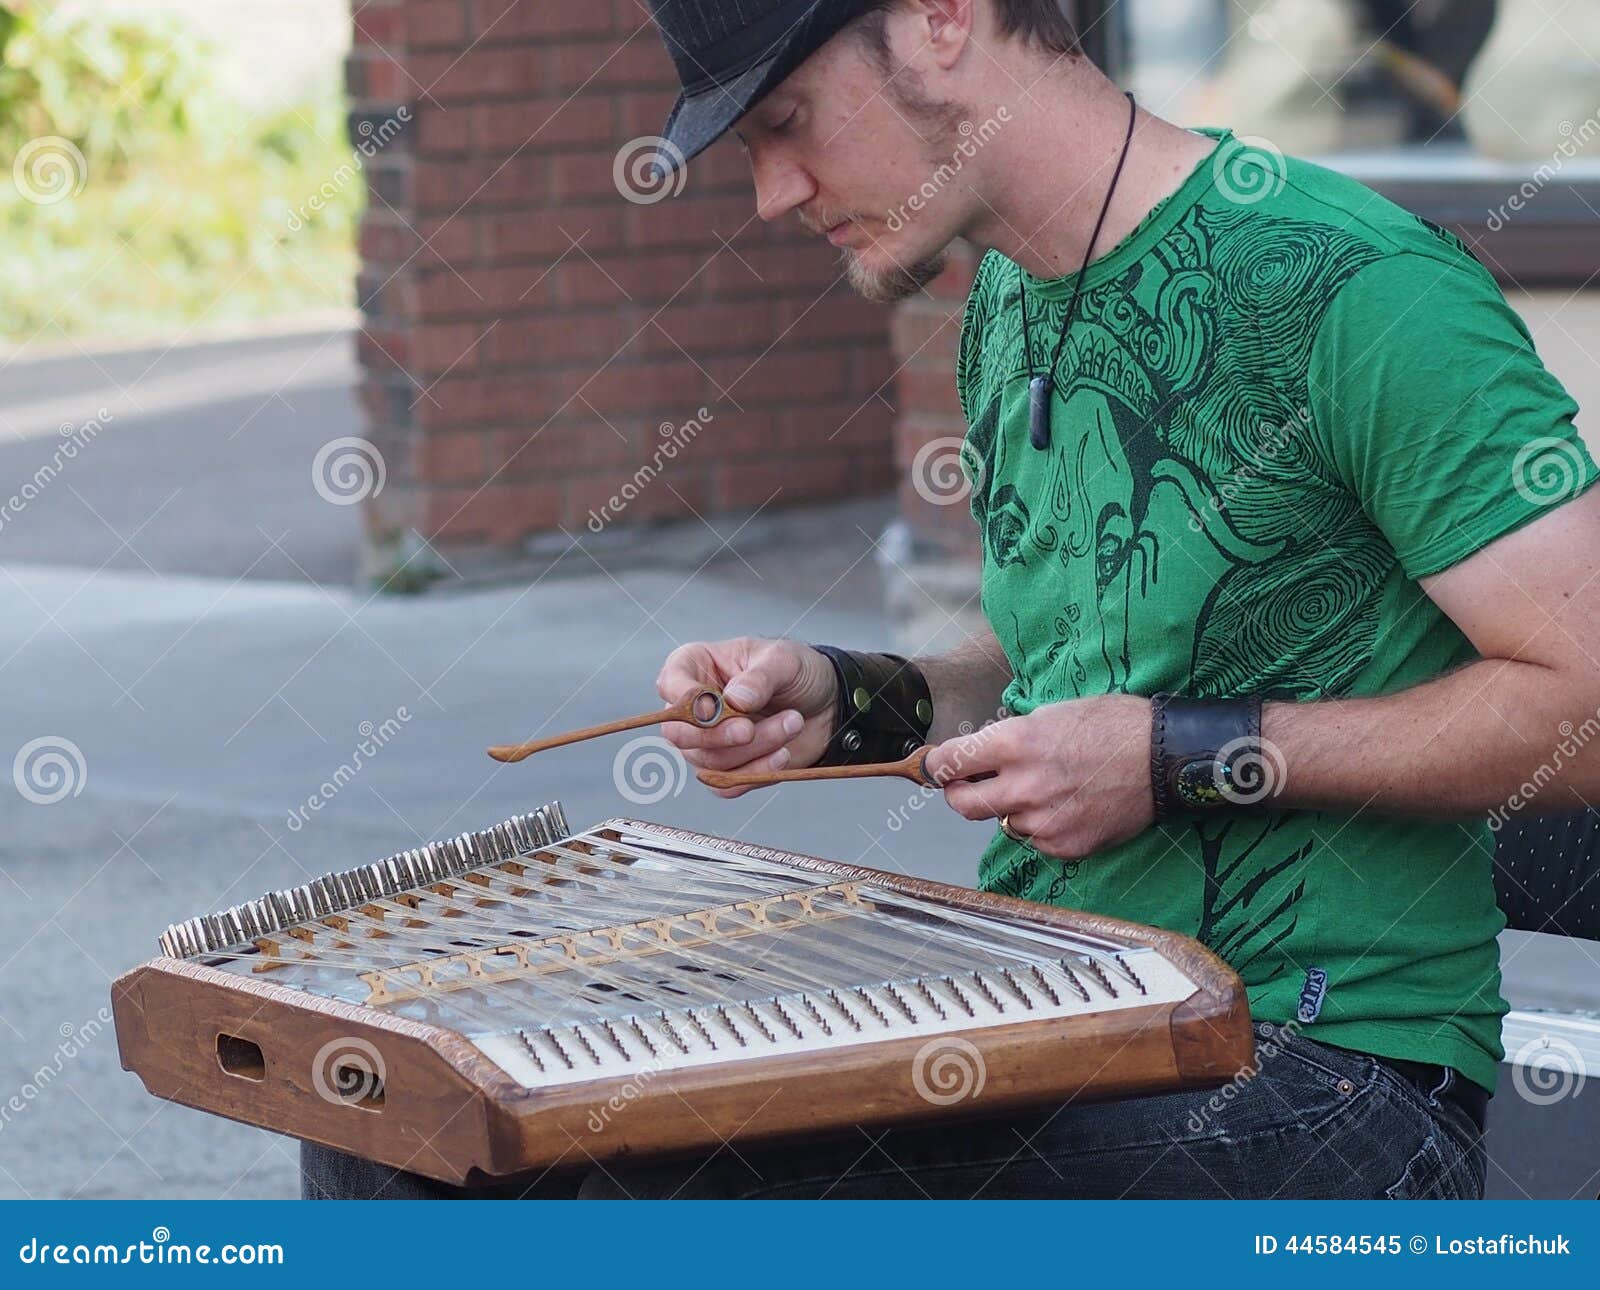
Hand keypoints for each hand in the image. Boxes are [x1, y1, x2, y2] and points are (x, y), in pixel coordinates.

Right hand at [656, 637, 837, 797]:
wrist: (826, 704)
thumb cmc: (796, 672)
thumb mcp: (784, 661)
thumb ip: (759, 679)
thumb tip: (735, 701)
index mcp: (695, 666)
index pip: (670, 684)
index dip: (686, 700)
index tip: (717, 706)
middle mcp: (693, 708)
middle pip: (679, 734)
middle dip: (716, 736)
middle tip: (749, 730)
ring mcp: (707, 741)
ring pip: (710, 761)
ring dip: (754, 749)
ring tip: (793, 723)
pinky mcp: (727, 768)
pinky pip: (726, 784)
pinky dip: (756, 774)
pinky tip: (782, 755)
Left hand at [923, 695, 1154, 860]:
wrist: (1163, 758)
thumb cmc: (1111, 725)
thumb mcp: (1050, 713)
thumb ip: (1010, 738)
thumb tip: (980, 756)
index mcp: (1015, 744)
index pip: (950, 762)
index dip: (937, 765)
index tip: (933, 768)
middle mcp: (1022, 786)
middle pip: (962, 804)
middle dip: (959, 794)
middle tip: (967, 787)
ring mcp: (1043, 821)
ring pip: (1003, 822)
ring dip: (1012, 808)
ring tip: (1047, 788)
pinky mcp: (1064, 846)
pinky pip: (1035, 840)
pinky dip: (1043, 827)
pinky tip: (1069, 806)